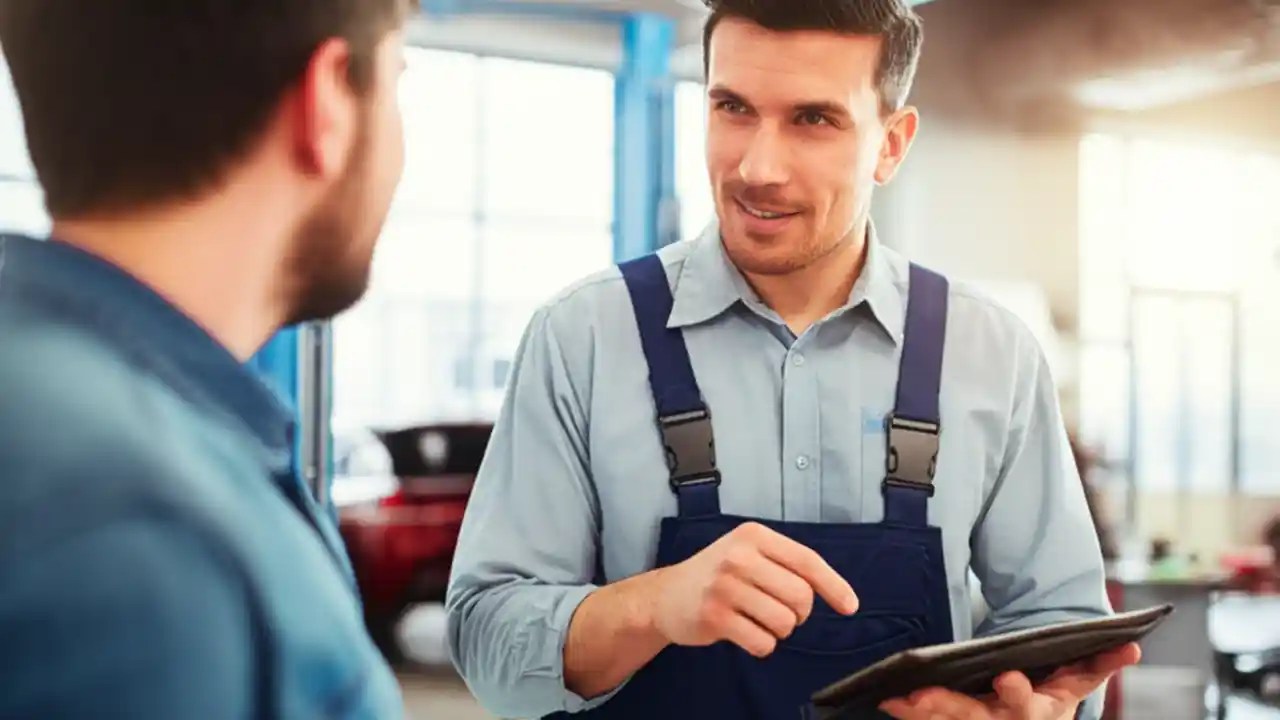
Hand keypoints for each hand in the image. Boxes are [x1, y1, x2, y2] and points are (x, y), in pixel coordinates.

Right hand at [650, 521, 858, 656]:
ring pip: (784, 623)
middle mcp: (738, 557)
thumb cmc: (716, 575)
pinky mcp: (714, 617)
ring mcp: (724, 586)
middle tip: (778, 611)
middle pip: (801, 597)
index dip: (834, 586)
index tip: (850, 606)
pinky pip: (763, 643)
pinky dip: (761, 645)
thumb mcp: (748, 552)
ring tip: (758, 620)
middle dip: (799, 613)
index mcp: (753, 536)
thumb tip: (838, 594)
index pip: (807, 561)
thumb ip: (786, 564)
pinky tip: (744, 632)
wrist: (665, 595)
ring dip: (779, 631)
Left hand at [879, 642, 1140, 719]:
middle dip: (949, 706)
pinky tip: (887, 699)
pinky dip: (910, 711)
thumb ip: (1100, 663)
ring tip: (896, 697)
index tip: (1006, 677)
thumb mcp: (1077, 682)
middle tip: (921, 695)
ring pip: (948, 718)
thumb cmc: (1052, 693)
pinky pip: (931, 719)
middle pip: (974, 716)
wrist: (1035, 719)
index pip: (1025, 703)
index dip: (1015, 692)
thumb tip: (1130, 646)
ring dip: (922, 710)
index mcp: (1036, 710)